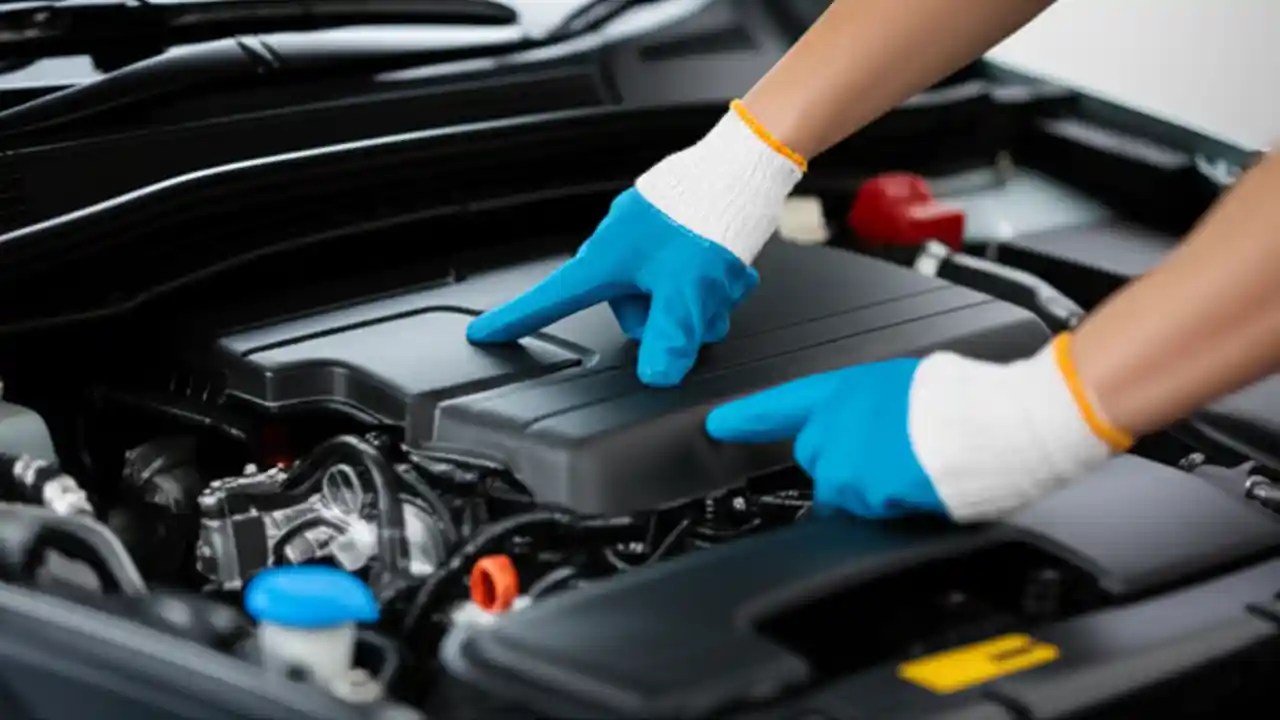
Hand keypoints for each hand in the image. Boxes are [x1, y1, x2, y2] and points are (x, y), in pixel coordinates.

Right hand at [466, 189, 758, 386]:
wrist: (743, 163)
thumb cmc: (707, 216)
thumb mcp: (687, 293)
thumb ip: (670, 340)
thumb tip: (656, 375)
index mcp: (606, 260)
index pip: (551, 298)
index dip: (516, 320)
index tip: (485, 332)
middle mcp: (617, 243)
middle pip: (630, 308)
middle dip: (669, 318)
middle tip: (704, 314)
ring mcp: (644, 230)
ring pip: (661, 289)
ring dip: (695, 298)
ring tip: (726, 287)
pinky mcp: (670, 221)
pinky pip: (678, 264)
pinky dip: (706, 276)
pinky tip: (732, 271)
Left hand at [705, 334, 1132, 521]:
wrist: (1006, 423)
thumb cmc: (971, 400)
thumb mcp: (906, 386)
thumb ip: (871, 409)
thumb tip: (868, 432)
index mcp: (847, 387)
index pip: (781, 403)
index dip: (745, 417)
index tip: (716, 427)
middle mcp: (837, 422)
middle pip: (815, 459)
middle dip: (843, 465)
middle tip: (892, 456)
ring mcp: (849, 461)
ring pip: (841, 490)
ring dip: (867, 489)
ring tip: (914, 468)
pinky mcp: (869, 495)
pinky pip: (865, 511)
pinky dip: (887, 506)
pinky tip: (919, 484)